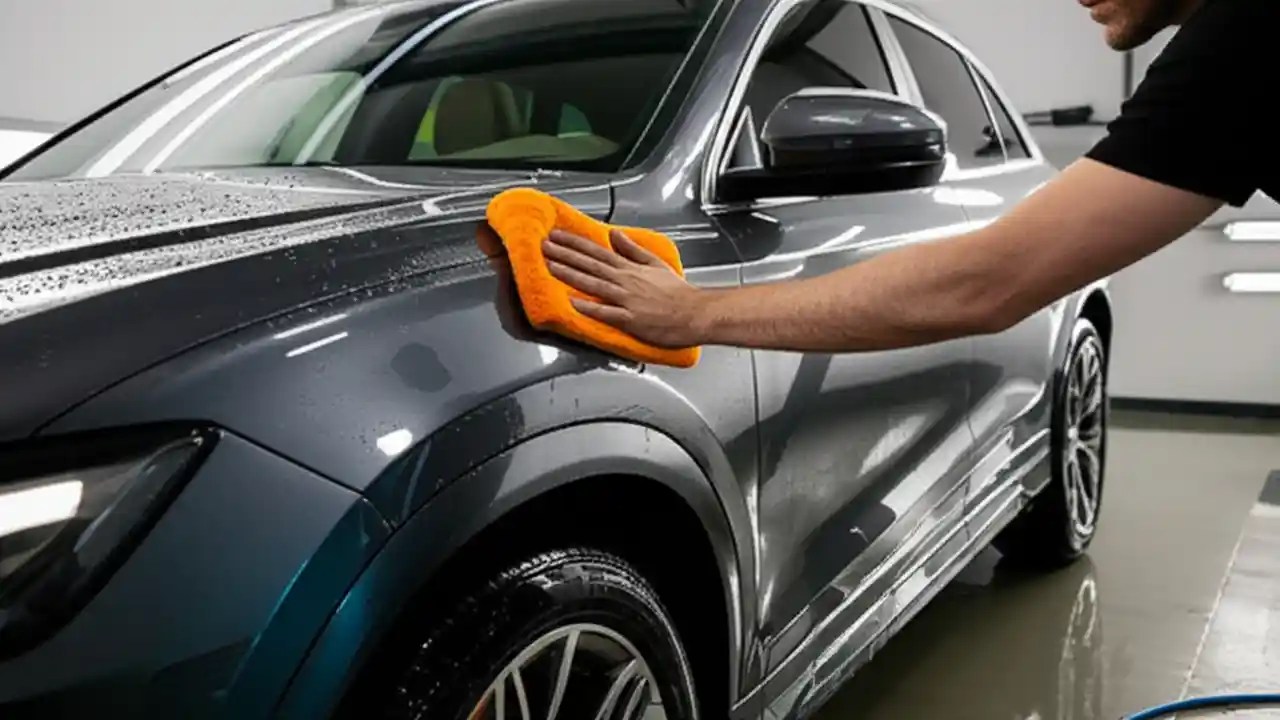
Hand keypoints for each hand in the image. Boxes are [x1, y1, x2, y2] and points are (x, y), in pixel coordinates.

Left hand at [543, 229, 707, 347]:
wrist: (695, 313)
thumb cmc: (678, 293)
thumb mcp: (656, 263)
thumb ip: (633, 250)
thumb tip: (616, 234)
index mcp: (630, 269)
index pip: (597, 251)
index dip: (574, 243)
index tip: (557, 236)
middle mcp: (625, 281)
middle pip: (590, 265)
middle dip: (565, 254)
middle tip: (544, 245)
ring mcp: (627, 300)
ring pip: (593, 284)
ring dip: (571, 274)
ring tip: (551, 266)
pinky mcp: (630, 320)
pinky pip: (606, 313)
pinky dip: (589, 307)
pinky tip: (572, 302)